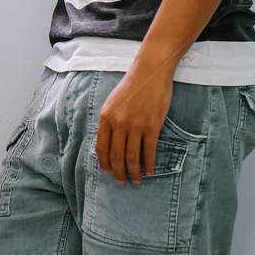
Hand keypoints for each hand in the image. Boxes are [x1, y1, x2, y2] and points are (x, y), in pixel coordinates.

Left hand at [96, 68, 174, 184]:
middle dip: (119, 172)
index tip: (108, 172)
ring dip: (134, 172)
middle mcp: (118, 123)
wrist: (150, 72)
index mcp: (106, 117)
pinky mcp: (152, 126)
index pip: (102, 147)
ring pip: (132, 157)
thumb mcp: (112, 102)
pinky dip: (149, 164)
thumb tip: (108, 143)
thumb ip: (109, 121)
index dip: (105, 163)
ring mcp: (135, 125)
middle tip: (122, 181)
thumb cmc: (131, 86)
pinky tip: (150, 170)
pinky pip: (149, 151)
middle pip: (117, 156)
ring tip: (137, 180)